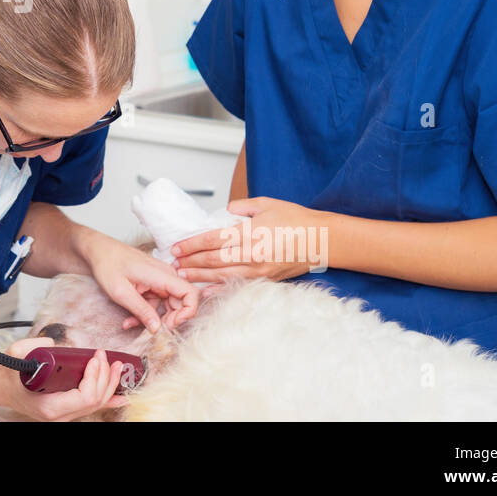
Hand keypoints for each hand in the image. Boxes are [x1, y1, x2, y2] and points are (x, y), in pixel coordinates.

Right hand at [1, 338, 127, 420]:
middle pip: (94, 400)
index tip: (94, 358)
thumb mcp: (18, 354)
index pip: (84, 397)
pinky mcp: (67, 410)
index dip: (95, 377)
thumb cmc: (9, 373)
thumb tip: (54, 342)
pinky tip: (121, 398)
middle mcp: (59, 416)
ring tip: (117, 367)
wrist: (0, 387)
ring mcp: (64, 415)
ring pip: (96, 404)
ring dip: (109, 384)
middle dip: (105, 376)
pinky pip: (90, 407)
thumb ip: (36, 346)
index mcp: (49, 406)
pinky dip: (108, 400)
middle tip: (104, 356)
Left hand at [80, 232, 200, 332]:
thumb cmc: (107, 265)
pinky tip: (129, 318)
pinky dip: (145, 312)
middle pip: (181, 303)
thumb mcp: (120, 292)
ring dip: (152, 318)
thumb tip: (157, 329)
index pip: (190, 293)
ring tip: (130, 323)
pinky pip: (156, 302)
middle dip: (168, 320)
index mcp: (161, 274)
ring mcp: (160, 280)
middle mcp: (165, 276)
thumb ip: (141, 311)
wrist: (98, 251)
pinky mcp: (153, 284)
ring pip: (167, 305)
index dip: (187, 312)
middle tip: (151, 330)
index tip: (170, 325)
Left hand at [171, 197, 329, 283]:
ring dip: (200, 276)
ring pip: (222, 275)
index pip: (212, 240)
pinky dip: (219, 289)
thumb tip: (225, 209)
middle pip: (213, 260)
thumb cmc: (296, 219)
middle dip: (191, 262)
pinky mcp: (266, 279)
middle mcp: (252, 254)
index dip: (192, 245)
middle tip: (173, 264)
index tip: (176, 247)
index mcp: (250, 233)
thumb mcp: (267, 204)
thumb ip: (242, 206)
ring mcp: (259, 270)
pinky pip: (237, 285)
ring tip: (183, 275)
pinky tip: (206, 291)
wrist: (322, 240)